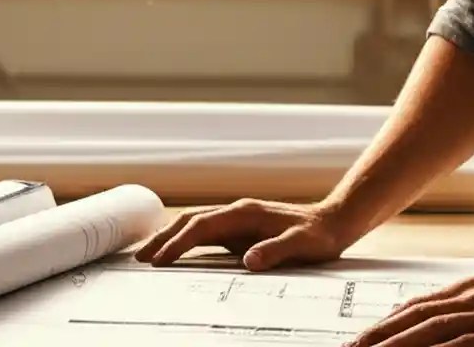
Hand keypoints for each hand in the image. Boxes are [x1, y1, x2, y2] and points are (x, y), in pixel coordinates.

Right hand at [133, 198, 348, 270]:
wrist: (335, 222)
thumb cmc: (319, 235)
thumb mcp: (303, 245)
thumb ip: (276, 251)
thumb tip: (248, 261)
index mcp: (246, 214)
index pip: (202, 227)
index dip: (178, 243)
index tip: (160, 261)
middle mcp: (238, 212)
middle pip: (190, 221)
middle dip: (163, 238)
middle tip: (139, 259)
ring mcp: (238, 219)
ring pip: (195, 224)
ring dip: (170, 238)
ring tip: (147, 256)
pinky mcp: (241, 228)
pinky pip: (206, 232)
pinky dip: (185, 240)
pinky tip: (177, 251)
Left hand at [344, 273, 473, 346]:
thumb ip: (468, 313)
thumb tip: (432, 323)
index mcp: (469, 290)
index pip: (415, 308)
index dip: (383, 325)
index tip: (358, 339)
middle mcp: (473, 298)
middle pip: (414, 320)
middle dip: (377, 338)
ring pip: (431, 331)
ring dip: (395, 345)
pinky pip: (464, 345)